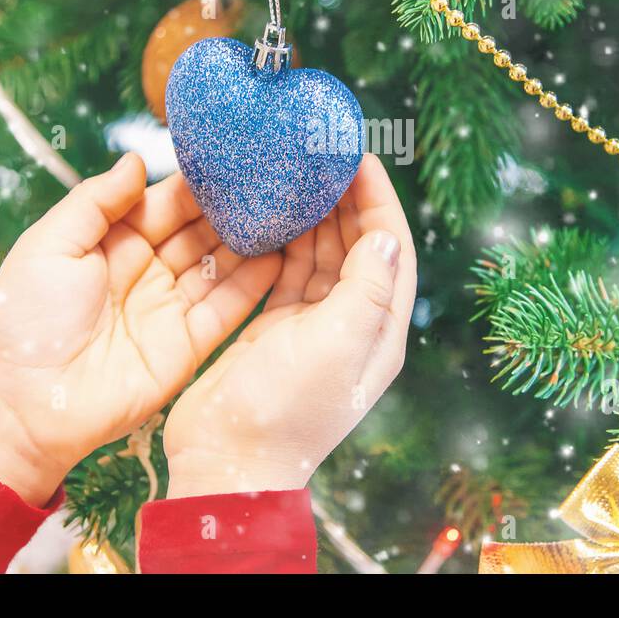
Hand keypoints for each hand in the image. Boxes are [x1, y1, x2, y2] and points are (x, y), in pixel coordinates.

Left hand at [0, 154, 281, 504]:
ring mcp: (170, 308)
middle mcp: (147, 271)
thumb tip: (135, 159)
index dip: (198, 183)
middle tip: (274, 180)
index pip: (165, 203)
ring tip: (290, 211)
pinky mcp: (188, 346)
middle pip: (200, 231)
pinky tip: (284, 256)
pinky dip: (255, 284)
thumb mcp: (50, 247)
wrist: (25, 408)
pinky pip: (228, 309)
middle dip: (234, 208)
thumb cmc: (26, 321)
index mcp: (112, 243)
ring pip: (221, 265)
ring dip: (252, 241)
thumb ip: (95, 201)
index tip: (235, 157)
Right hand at [163, 155, 415, 497]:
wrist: (226, 462)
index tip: (359, 158)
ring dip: (313, 215)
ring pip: (321, 256)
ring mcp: (312, 328)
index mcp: (379, 330)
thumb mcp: (337, 343)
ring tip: (296, 172)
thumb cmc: (284, 408)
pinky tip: (268, 212)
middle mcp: (352, 325)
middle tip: (323, 155)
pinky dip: (282, 241)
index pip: (392, 250)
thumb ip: (367, 287)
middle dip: (346, 199)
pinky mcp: (273, 330)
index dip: (379, 201)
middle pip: (358, 247)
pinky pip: (286, 273)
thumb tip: (388, 237)